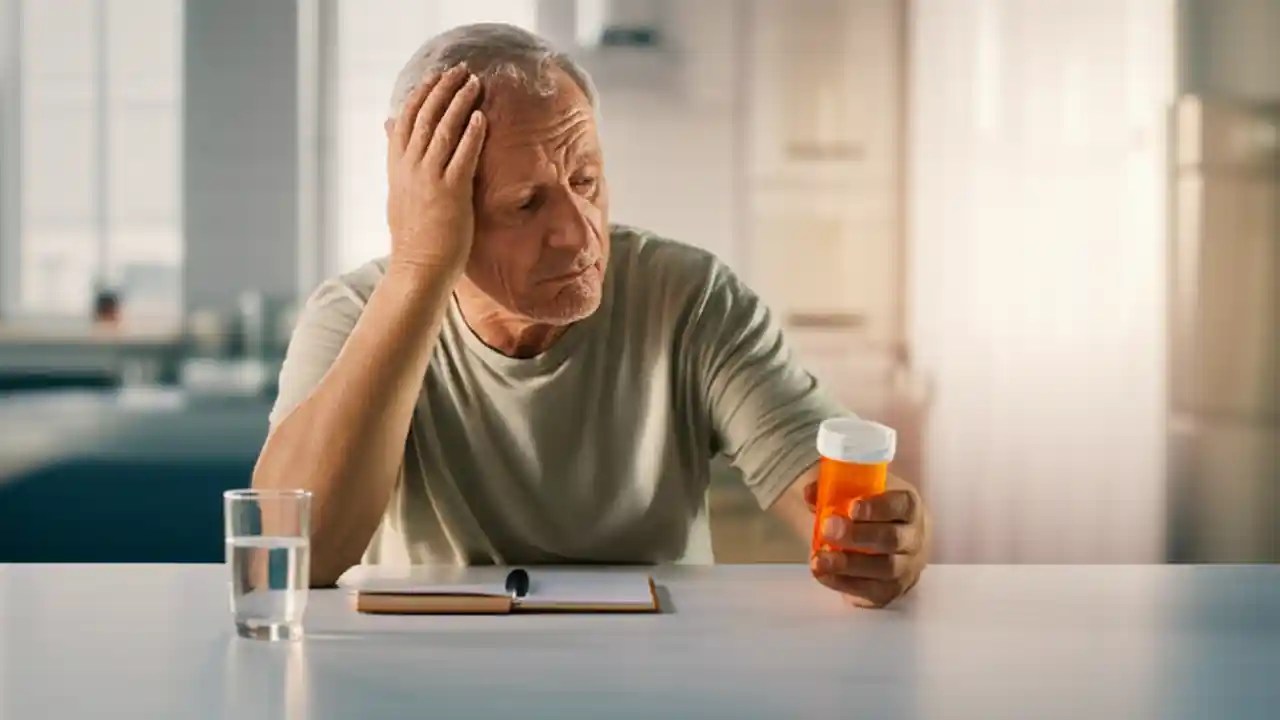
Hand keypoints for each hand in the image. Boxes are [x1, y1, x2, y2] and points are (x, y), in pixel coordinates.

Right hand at [385, 64, 486, 276]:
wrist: (418, 268)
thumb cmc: (414, 235)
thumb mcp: (398, 190)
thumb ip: (396, 156)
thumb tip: (387, 124)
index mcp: (397, 167)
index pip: (405, 119)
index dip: (421, 94)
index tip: (435, 76)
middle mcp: (410, 169)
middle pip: (425, 117)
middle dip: (443, 89)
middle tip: (461, 70)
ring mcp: (429, 180)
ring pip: (444, 130)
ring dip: (460, 103)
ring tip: (475, 83)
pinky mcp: (450, 193)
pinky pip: (462, 156)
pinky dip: (471, 134)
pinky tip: (481, 117)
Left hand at [807, 475, 929, 607]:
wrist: (894, 550)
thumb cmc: (873, 515)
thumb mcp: (859, 495)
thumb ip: (834, 490)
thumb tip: (810, 493)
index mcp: (909, 507)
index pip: (901, 505)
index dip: (877, 507)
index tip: (851, 507)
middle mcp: (913, 538)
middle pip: (892, 539)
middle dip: (858, 535)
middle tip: (828, 529)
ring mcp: (906, 568)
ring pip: (884, 568)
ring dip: (848, 564)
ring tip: (820, 559)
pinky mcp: (890, 591)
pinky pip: (870, 590)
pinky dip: (843, 582)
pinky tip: (823, 574)